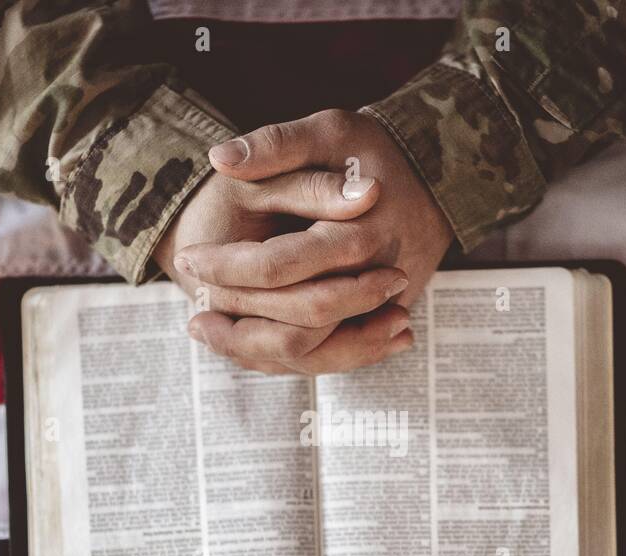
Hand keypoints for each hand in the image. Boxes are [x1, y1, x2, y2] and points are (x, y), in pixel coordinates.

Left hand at [178, 109, 454, 373]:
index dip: (228, 266)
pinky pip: (332, 356)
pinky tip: (244, 342)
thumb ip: (277, 145)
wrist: (437, 178)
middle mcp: (376, 278)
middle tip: (193, 308)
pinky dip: (286, 355)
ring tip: (206, 332)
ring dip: (256, 349)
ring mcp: (384, 308)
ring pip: (316, 353)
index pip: (279, 265)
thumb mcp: (330, 130)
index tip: (188, 259)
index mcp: (358, 232)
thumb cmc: (375, 150)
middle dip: (240, 317)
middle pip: (299, 322)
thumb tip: (219, 159)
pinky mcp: (383, 321)